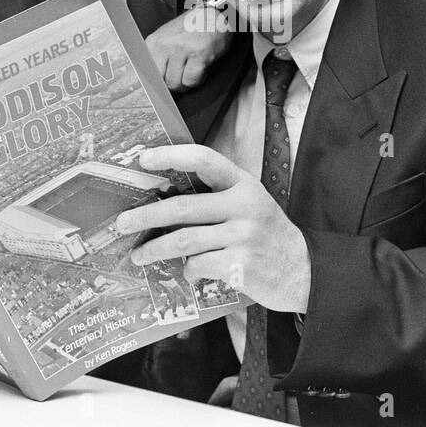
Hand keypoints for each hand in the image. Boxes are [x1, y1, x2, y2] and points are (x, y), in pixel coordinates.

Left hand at [115, 145, 310, 312]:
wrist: (303, 270)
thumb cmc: (267, 235)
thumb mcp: (249, 204)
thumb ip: (215, 198)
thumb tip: (163, 201)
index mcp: (243, 183)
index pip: (204, 158)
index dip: (171, 155)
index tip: (143, 159)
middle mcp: (244, 205)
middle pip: (182, 206)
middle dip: (145, 215)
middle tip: (121, 223)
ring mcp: (243, 236)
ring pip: (184, 240)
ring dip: (155, 249)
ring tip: (138, 255)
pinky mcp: (241, 265)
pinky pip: (199, 264)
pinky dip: (187, 268)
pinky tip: (188, 270)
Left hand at [145, 5, 232, 91]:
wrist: (215, 15)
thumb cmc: (191, 28)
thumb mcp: (166, 37)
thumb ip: (157, 56)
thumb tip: (152, 81)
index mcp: (154, 41)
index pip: (145, 72)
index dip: (155, 83)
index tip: (161, 85)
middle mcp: (165, 44)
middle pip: (160, 81)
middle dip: (171, 84)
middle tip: (180, 78)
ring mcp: (182, 49)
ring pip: (176, 83)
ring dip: (185, 83)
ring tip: (191, 71)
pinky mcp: (198, 54)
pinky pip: (191, 80)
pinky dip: (197, 80)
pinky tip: (200, 69)